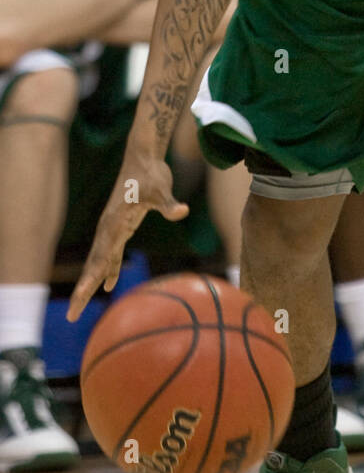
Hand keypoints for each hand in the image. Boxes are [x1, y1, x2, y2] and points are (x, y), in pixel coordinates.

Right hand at [67, 150, 188, 320]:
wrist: (143, 157)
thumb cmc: (151, 173)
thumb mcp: (161, 189)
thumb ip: (169, 204)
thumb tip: (182, 211)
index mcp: (115, 222)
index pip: (102, 256)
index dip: (92, 277)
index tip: (82, 296)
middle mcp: (109, 227)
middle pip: (93, 264)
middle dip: (82, 291)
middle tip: (72, 316)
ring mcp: (113, 227)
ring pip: (99, 261)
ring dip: (90, 283)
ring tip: (79, 306)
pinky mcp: (122, 225)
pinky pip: (112, 253)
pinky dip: (110, 269)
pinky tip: (109, 283)